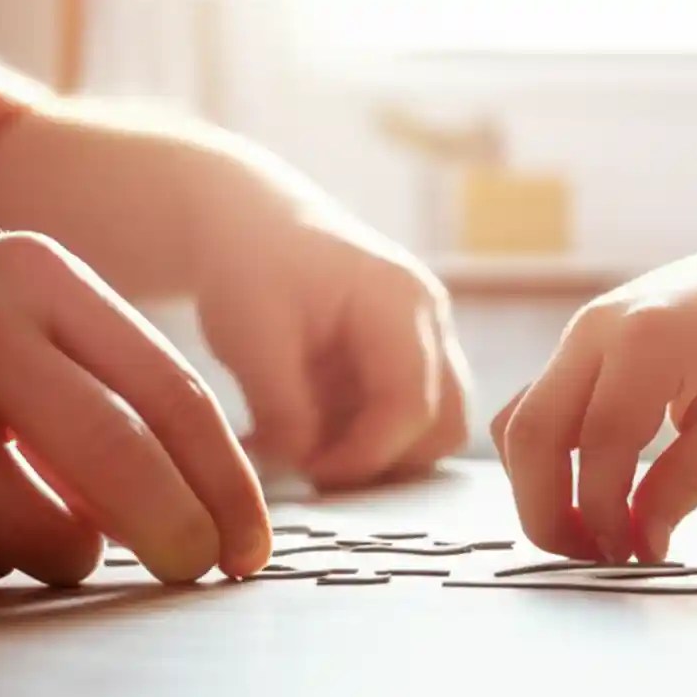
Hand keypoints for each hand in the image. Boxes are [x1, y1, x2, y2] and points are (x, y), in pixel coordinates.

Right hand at [0, 230, 269, 584]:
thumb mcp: (22, 322)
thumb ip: (99, 391)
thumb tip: (193, 504)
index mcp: (43, 278)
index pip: (172, 392)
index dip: (227, 480)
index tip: (249, 544)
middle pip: (115, 447)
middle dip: (171, 525)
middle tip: (190, 567)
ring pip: (23, 516)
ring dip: (54, 552)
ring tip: (53, 543)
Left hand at [186, 140, 469, 487]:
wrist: (254, 225)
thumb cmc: (251, 263)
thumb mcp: (249, 332)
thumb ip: (282, 404)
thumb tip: (307, 465)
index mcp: (400, 301)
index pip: (413, 405)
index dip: (367, 455)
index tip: (311, 472)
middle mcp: (432, 322)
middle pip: (447, 424)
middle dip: (387, 459)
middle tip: (316, 464)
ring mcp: (430, 342)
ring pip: (437, 429)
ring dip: (380, 452)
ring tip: (312, 442)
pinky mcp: (413, 361)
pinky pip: (410, 420)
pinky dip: (370, 439)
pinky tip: (316, 426)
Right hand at [491, 242, 696, 561]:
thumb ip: (685, 484)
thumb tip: (639, 545)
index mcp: (645, 344)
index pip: (600, 450)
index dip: (606, 515)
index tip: (631, 556)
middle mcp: (594, 331)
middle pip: (530, 434)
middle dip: (546, 511)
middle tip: (589, 557)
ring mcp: (578, 332)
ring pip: (519, 422)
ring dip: (537, 486)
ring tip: (587, 530)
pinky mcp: (576, 344)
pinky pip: (536, 406)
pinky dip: (549, 457)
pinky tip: (588, 490)